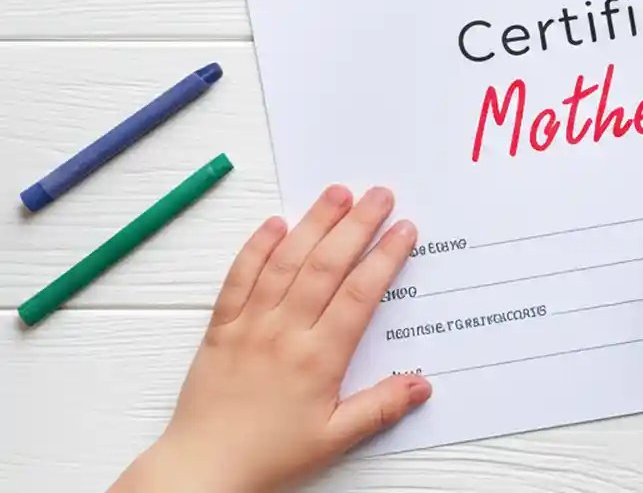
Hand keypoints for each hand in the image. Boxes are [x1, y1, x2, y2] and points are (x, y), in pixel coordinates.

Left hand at [111, 186, 429, 492]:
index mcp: (318, 359)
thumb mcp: (335, 438)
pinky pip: (239, 278)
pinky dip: (256, 248)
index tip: (403, 230)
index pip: (359, 294)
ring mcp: (250, 325)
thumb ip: (380, 407)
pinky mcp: (221, 328)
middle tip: (379, 195)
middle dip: (356, 225)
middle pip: (326, 265)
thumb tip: (422, 384)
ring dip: (313, 223)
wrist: (204, 469)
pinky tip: (274, 224)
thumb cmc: (268, 457)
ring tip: (336, 194)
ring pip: (286, 262)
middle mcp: (284, 333)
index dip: (383, 257)